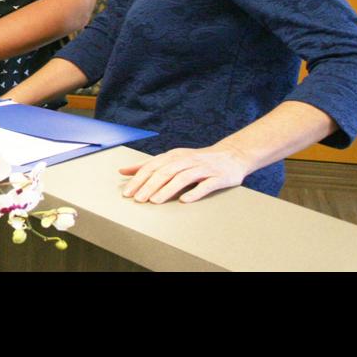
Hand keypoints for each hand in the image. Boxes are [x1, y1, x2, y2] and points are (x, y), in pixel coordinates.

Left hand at [118, 146, 253, 203]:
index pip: (153, 166)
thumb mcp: (172, 159)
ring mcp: (203, 168)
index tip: (127, 193)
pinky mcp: (218, 177)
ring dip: (167, 189)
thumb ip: (149, 166)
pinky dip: (195, 192)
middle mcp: (187, 160)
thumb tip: (123, 171)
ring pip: (183, 177)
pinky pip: (205, 184)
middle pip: (166, 171)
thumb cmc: (198, 160)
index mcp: (175, 156)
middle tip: (138, 199)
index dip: (139, 179)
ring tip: (155, 201)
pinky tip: (185, 200)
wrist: (233, 155)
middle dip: (150, 185)